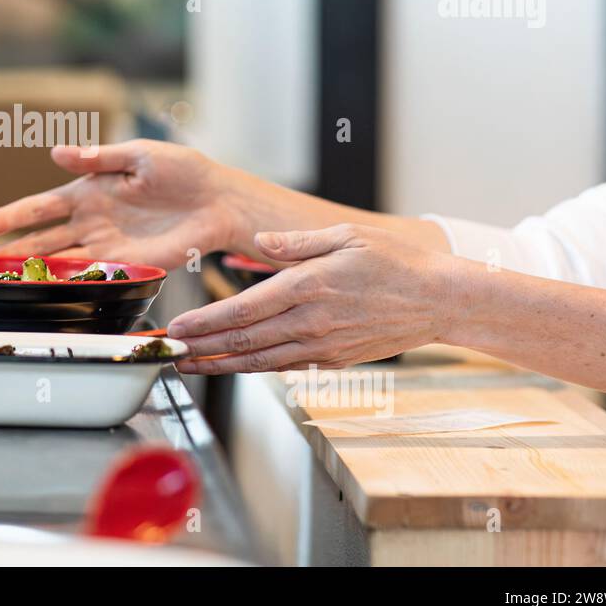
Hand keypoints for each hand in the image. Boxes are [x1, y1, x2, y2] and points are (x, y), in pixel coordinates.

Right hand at [0, 140, 235, 268]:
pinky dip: (67, 282)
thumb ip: (97, 158)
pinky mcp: (126, 265)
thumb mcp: (138, 155)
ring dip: (32, 270)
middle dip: (9, 250)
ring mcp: (106, 245)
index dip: (12, 216)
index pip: (42, 206)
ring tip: (2, 280)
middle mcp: (92, 220)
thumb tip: (58, 153)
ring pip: (59, 261)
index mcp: (90, 190)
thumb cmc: (182, 171)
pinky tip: (46, 289)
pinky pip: (89, 275)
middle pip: (42, 239)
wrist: (216, 202)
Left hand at [169, 224, 460, 373]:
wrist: (438, 301)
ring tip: (188, 365)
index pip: (243, 310)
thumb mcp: (346, 236)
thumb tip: (257, 245)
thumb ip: (295, 243)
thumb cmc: (395, 261)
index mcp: (309, 286)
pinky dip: (253, 369)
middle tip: (167, 351)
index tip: (177, 326)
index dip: (205, 321)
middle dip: (200, 347)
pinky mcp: (333, 360)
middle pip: (243, 341)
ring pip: (259, 361)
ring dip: (219, 365)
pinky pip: (285, 367)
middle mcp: (311, 321)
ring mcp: (322, 345)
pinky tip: (231, 367)